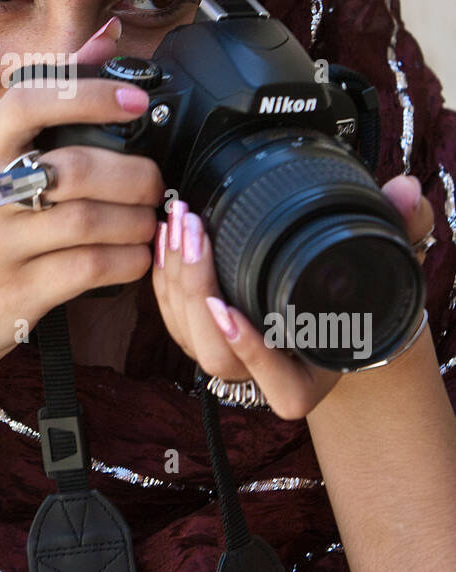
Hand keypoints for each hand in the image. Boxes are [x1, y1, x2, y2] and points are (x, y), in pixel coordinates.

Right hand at [0, 17, 163, 394]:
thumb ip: (49, 102)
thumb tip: (106, 36)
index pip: (29, 101)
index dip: (90, 94)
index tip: (137, 101)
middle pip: (76, 167)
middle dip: (135, 175)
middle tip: (155, 184)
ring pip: (90, 220)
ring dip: (137, 221)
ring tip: (148, 222)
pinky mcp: (15, 294)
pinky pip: (89, 269)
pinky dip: (127, 261)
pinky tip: (135, 257)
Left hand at [151, 173, 434, 419]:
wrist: (334, 319)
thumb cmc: (359, 299)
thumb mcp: (385, 264)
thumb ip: (400, 230)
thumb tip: (407, 191)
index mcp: (311, 377)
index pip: (278, 379)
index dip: (251, 350)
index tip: (228, 310)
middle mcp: (264, 377)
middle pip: (216, 354)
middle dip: (197, 291)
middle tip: (195, 233)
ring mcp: (228, 358)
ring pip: (187, 334)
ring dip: (176, 277)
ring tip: (181, 224)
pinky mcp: (201, 337)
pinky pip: (171, 316)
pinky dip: (164, 276)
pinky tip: (167, 236)